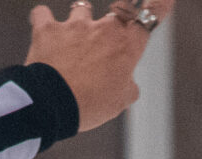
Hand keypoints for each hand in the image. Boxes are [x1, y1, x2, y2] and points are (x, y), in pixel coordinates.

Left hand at [27, 0, 174, 134]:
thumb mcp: (119, 103)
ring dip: (80, 19)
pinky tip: (43, 30)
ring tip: (74, 37)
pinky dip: (43, 20)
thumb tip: (128, 84)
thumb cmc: (90, 105)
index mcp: (127, 46)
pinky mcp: (47, 29)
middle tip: (114, 25)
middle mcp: (104, 29)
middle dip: (120, 13)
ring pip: (81, 8)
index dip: (159, 3)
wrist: (52, 105)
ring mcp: (75, 27)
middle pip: (120, 8)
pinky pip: (42, 14)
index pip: (152, 14)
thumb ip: (127, 86)